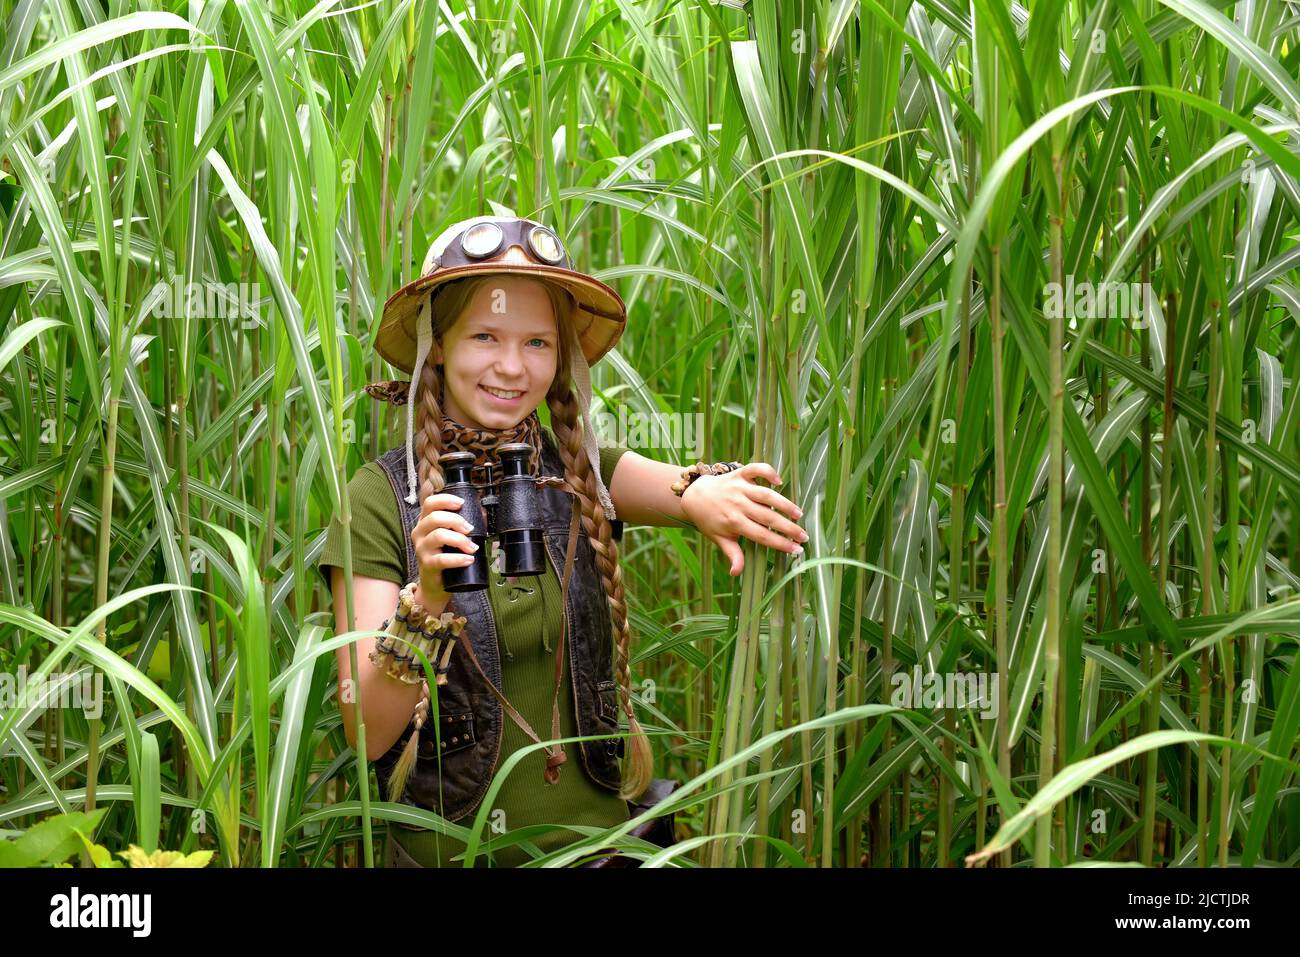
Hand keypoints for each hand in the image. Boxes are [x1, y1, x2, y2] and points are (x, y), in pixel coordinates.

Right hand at [411, 492, 479, 604]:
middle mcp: (420, 533)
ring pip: (438, 536)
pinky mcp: (427, 565)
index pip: (429, 503)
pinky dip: (458, 559)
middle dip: (456, 521)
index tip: (461, 503)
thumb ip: (464, 524)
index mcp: (425, 522)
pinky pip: (442, 559)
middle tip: (469, 529)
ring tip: (472, 547)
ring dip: (460, 540)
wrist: (436, 583)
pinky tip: (468, 560)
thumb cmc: (446, 555)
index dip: (445, 500)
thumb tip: (482, 514)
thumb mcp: (452, 537)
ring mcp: (421, 549)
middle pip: (435, 518)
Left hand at [679, 462, 806, 575]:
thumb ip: (732, 554)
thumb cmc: (709, 520)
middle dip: (788, 528)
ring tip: (799, 514)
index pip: (762, 536)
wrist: (694, 495)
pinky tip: (779, 481)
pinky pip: (755, 469)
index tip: (797, 550)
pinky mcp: (739, 474)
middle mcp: (738, 505)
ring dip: (784, 504)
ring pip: (766, 495)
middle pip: (768, 517)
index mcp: (734, 523)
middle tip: (804, 536)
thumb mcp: (719, 539)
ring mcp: (739, 488)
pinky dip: (768, 472)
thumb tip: (736, 573)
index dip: (781, 543)